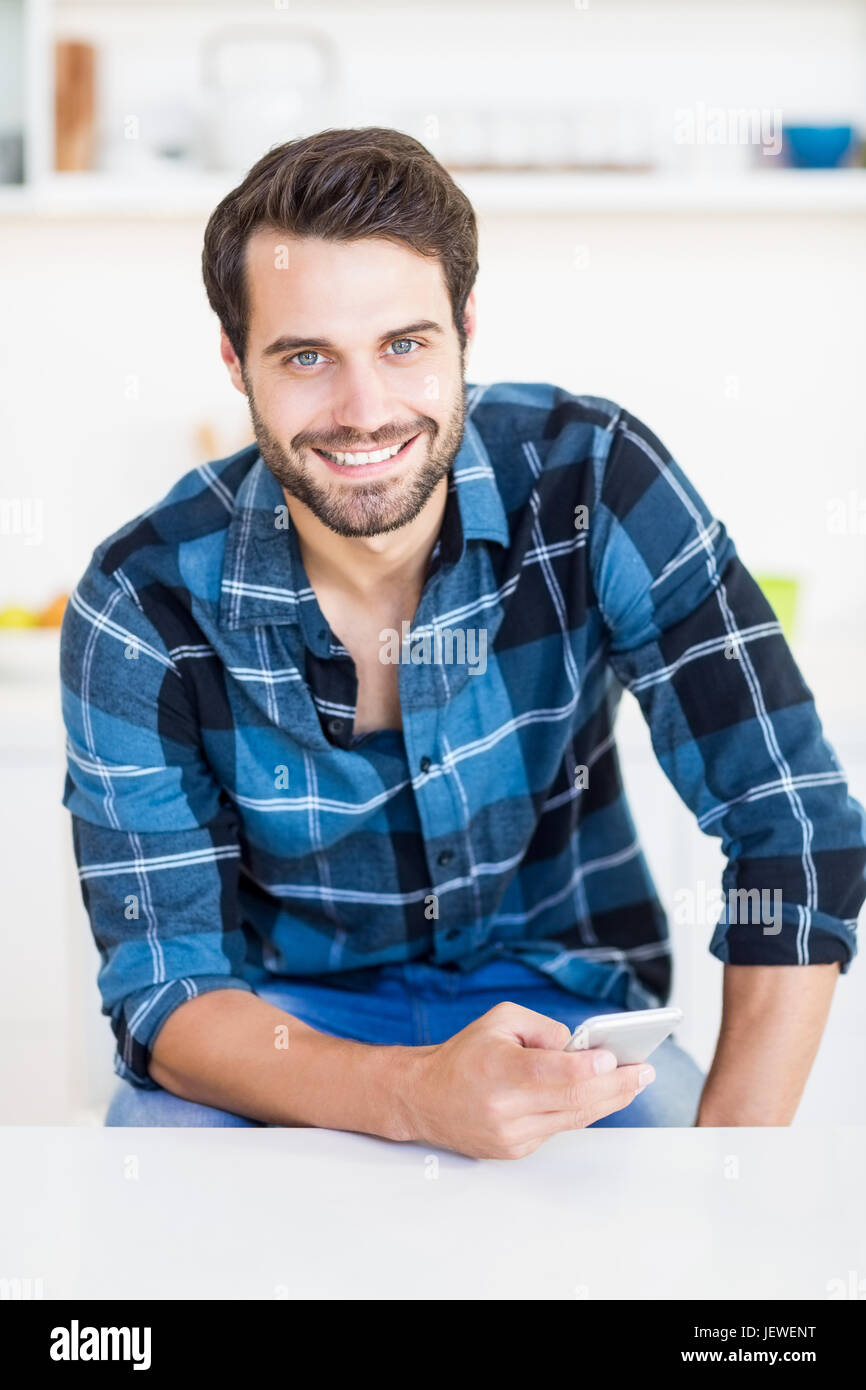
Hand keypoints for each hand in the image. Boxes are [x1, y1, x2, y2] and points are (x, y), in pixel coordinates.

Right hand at [400, 1001, 654, 1158]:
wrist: (425, 1097)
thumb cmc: (464, 1055)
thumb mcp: (500, 1020)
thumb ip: (545, 1029)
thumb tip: (582, 1048)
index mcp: (500, 1070)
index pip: (557, 1075)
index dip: (591, 1068)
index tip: (616, 1056)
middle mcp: (506, 1109)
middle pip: (575, 1102)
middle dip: (617, 1086)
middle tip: (644, 1072)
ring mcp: (512, 1136)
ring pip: (574, 1119)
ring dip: (609, 1100)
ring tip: (634, 1081)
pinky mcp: (515, 1151)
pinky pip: (559, 1129)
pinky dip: (581, 1111)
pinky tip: (599, 1096)